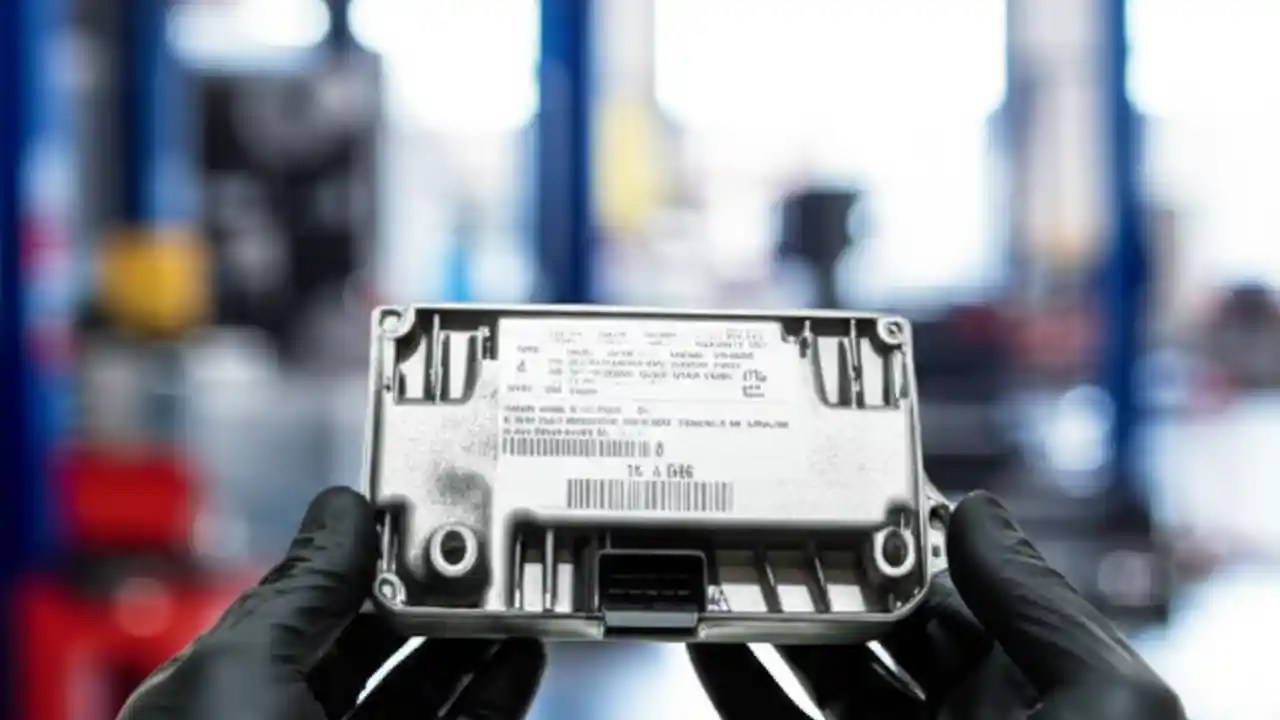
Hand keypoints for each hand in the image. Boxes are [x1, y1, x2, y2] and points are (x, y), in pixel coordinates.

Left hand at [118, 487, 544, 719]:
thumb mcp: (244, 674)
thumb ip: (298, 589)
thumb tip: (340, 511)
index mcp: (225, 695)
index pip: (300, 600)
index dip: (358, 552)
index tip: (414, 510)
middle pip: (372, 642)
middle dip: (427, 592)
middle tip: (479, 551)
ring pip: (424, 692)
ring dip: (472, 641)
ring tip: (513, 597)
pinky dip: (496, 692)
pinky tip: (520, 660)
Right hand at [689, 491, 1183, 718]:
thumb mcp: (1105, 701)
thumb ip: (1035, 604)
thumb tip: (979, 510)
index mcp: (1036, 691)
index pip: (958, 593)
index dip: (906, 538)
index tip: (852, 481)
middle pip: (876, 629)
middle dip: (824, 575)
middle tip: (768, 516)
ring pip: (820, 679)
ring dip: (771, 626)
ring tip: (725, 568)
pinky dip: (739, 689)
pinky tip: (707, 647)